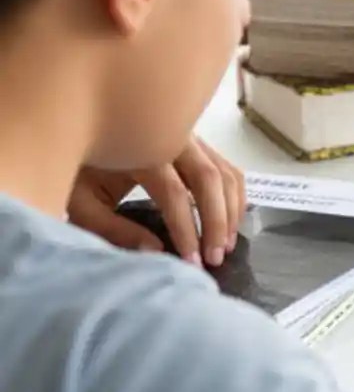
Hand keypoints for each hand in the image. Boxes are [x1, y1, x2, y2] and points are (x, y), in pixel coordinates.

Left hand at [67, 137, 245, 266]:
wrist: (78, 129)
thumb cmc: (80, 169)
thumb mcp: (84, 202)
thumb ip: (114, 229)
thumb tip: (155, 251)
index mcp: (140, 149)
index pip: (174, 193)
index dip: (186, 230)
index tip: (191, 262)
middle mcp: (173, 137)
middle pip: (209, 179)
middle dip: (216, 223)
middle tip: (215, 259)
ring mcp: (191, 138)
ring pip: (225, 173)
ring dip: (231, 212)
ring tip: (226, 246)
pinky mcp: (201, 145)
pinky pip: (229, 169)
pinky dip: (236, 198)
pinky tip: (230, 224)